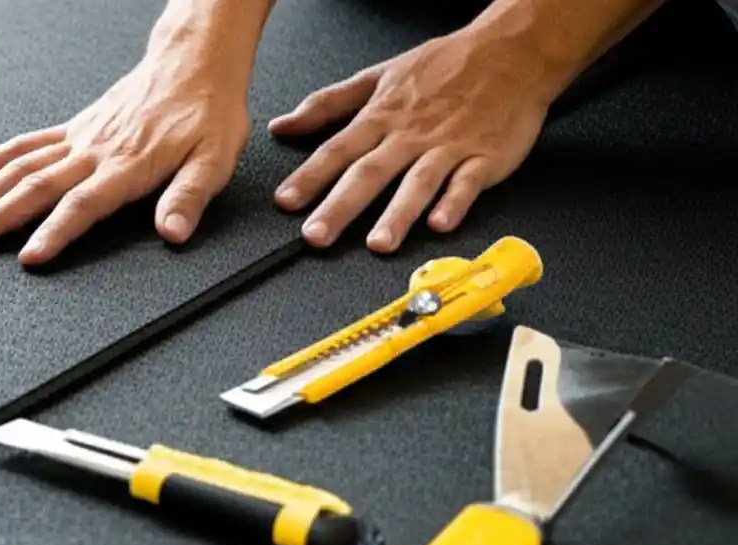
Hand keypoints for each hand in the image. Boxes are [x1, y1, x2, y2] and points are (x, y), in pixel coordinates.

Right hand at [0, 20, 255, 264]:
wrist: (194, 61)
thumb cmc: (207, 112)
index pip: (83, 204)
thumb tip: (174, 232)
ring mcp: (79, 138)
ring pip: (21, 167)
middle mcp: (95, 150)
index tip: (28, 257)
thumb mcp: (214, 159)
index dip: (55, 232)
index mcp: (127, 164)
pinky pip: (25, 144)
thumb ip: (189, 197)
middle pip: (35, 188)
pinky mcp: (74, 127)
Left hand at [269, 26, 557, 252]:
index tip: (285, 201)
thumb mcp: (378, 76)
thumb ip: (327, 104)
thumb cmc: (445, 66)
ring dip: (397, 213)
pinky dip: (455, 203)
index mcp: (382, 116)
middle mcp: (410, 134)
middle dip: (340, 206)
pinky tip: (441, 224)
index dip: (309, 176)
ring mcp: (448, 146)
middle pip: (369, 172)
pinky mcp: (484, 157)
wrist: (512, 50)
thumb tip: (282, 125)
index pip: (337, 149)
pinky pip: (468, 182)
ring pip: (418, 182)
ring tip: (379, 243)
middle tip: (316, 235)